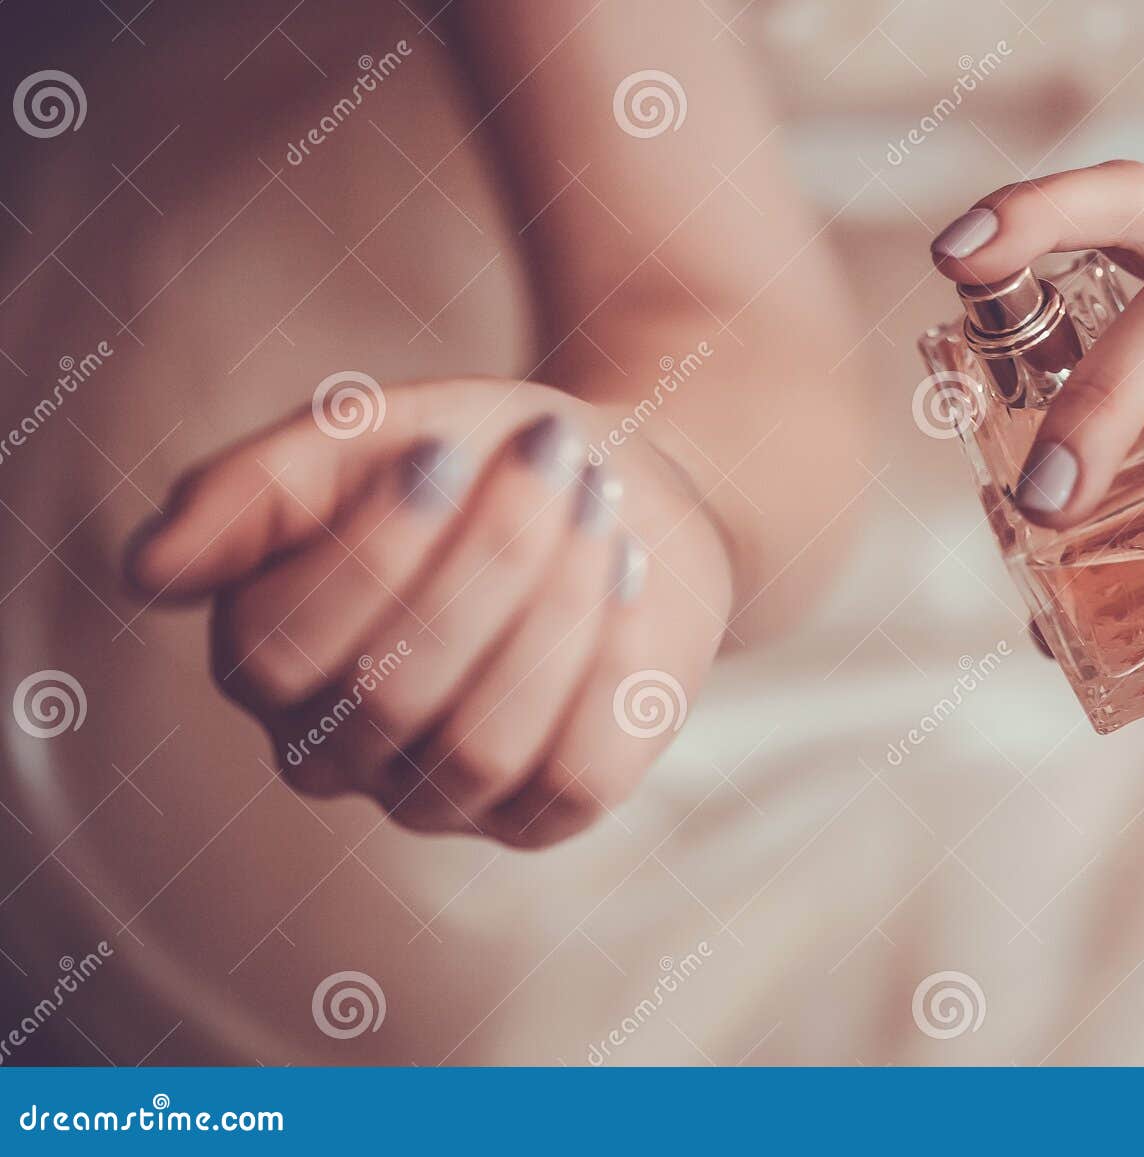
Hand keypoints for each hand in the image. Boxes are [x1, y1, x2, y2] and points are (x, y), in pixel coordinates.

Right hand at [125, 378, 731, 847]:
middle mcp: (340, 752)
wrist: (603, 478)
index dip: (370, 552)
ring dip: (554, 608)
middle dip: (485, 559)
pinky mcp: (545, 812)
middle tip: (549, 453)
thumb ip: (251, 493)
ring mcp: (443, 796)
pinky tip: (626, 572)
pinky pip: (574, 778)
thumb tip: (146, 572)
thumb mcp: (356, 435)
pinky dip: (608, 669)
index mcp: (266, 662)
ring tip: (597, 499)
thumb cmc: (466, 455)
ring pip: (483, 746)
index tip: (443, 448)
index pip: (283, 649)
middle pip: (392, 695)